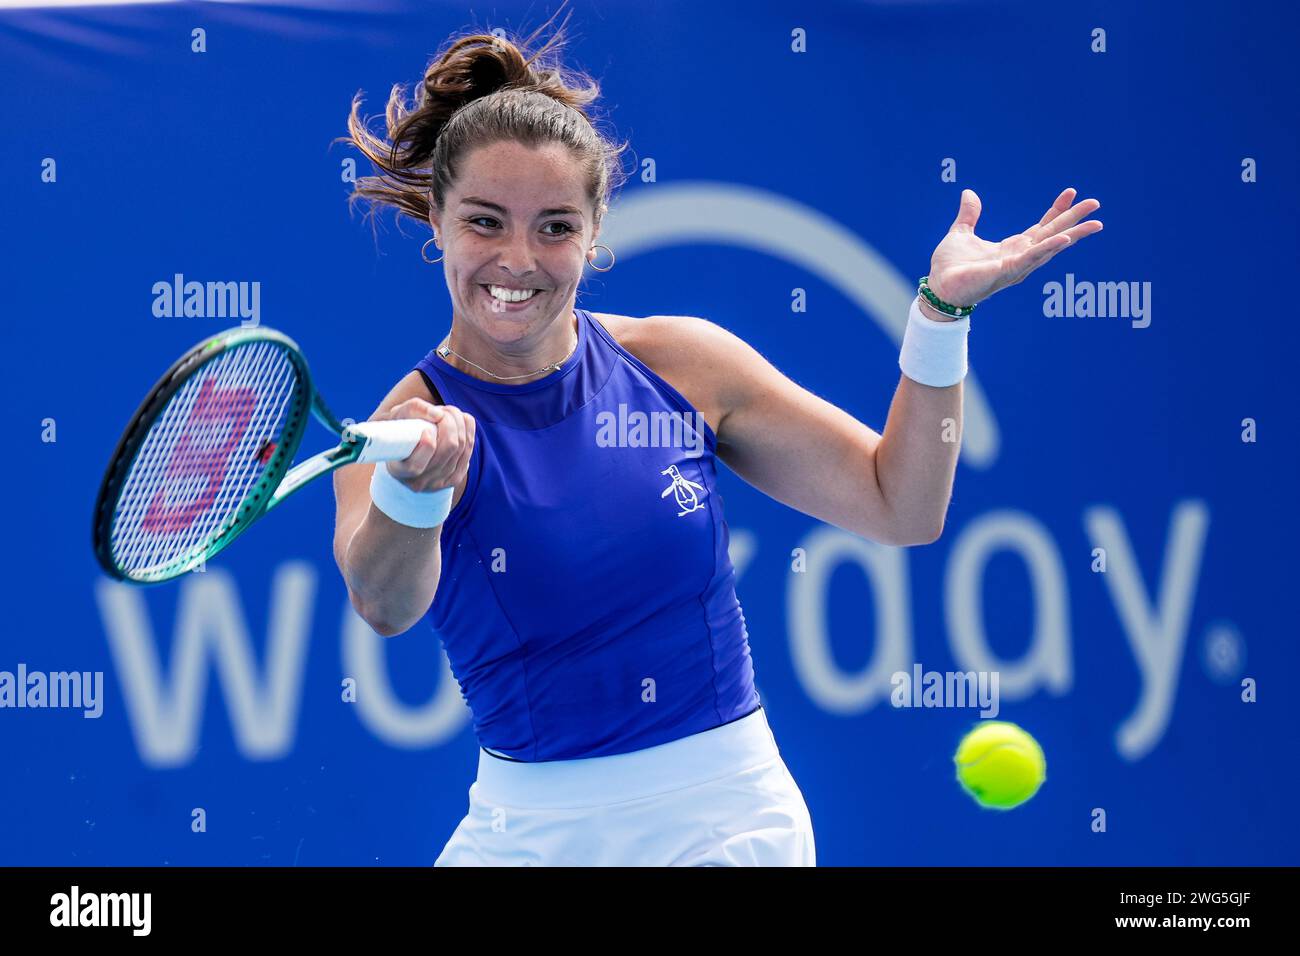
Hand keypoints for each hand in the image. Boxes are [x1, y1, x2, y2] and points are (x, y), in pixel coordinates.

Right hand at [373, 399, 474, 492]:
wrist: (405, 450)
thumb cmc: (398, 429)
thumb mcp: (397, 416)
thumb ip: (413, 410)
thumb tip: (438, 415)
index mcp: (398, 471)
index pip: (415, 467)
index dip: (426, 447)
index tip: (426, 430)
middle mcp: (418, 482)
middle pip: (448, 449)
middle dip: (449, 423)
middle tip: (441, 411)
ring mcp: (438, 483)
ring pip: (462, 448)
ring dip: (459, 423)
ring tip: (448, 413)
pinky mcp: (453, 478)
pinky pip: (469, 451)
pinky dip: (467, 431)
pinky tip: (459, 421)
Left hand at [926, 187, 1102, 307]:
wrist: (938, 287)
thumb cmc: (949, 267)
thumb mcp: (960, 233)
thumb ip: (969, 215)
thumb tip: (969, 192)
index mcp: (1011, 248)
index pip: (1041, 227)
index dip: (1056, 210)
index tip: (1071, 192)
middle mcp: (1019, 257)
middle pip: (1053, 235)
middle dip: (1074, 219)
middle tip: (1096, 204)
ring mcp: (1016, 266)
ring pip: (1050, 247)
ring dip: (1072, 235)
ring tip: (1094, 224)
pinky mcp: (1007, 271)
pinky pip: (1032, 258)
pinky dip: (1048, 248)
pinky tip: (1065, 238)